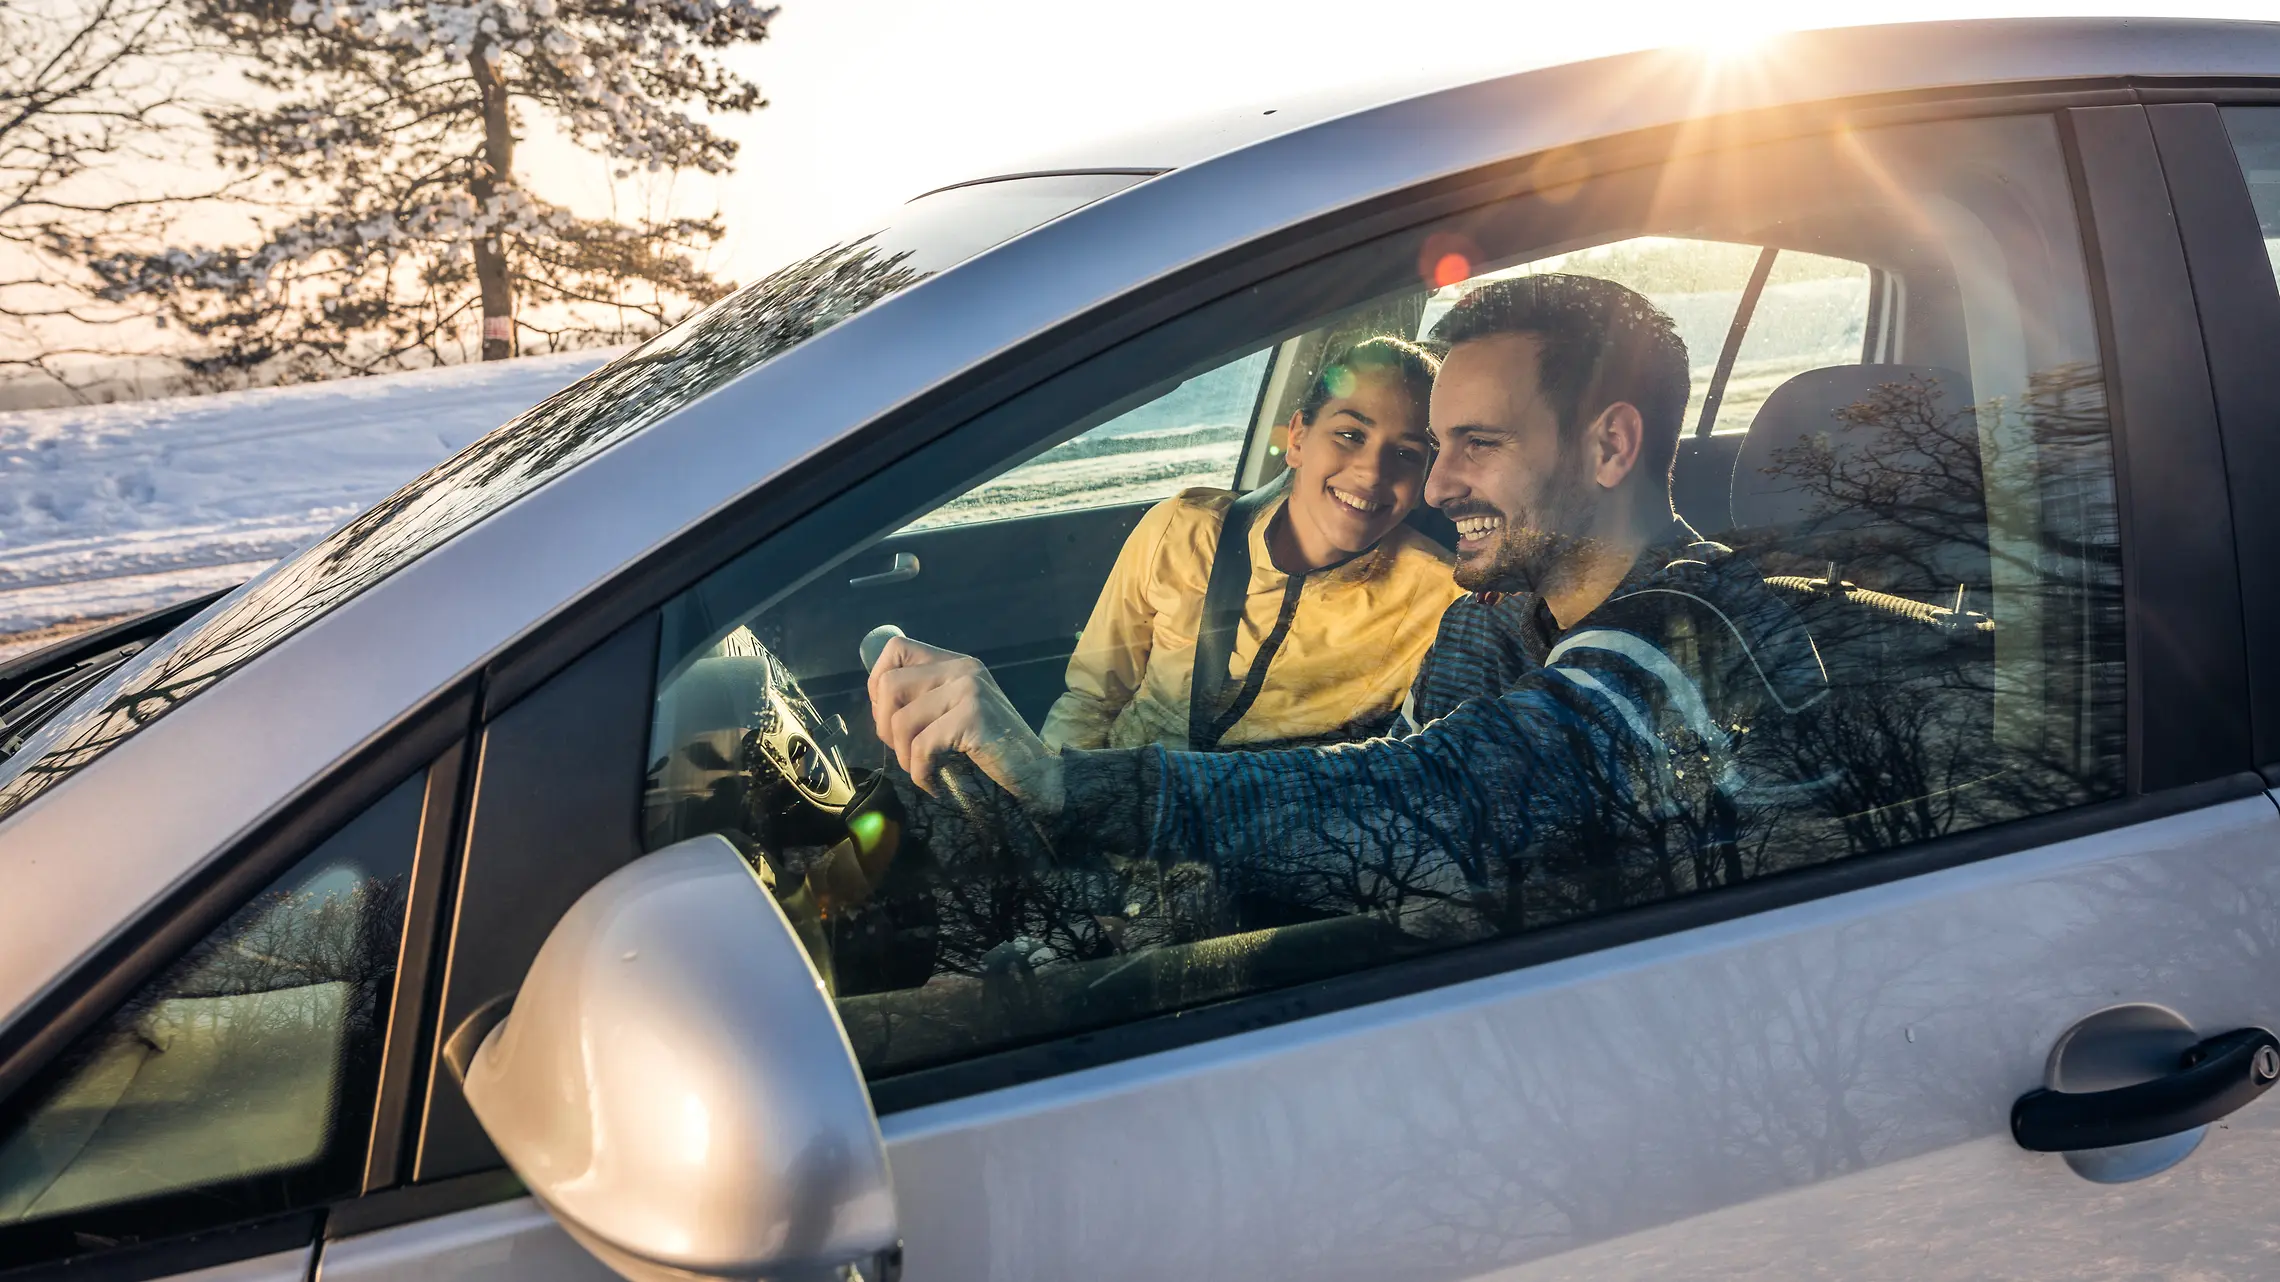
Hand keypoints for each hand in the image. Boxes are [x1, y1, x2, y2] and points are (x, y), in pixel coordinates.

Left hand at [867, 635, 1061, 813]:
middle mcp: (962, 668)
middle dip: (886, 727)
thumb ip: (924, 698)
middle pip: (889, 685)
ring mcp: (969, 690)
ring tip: (921, 770)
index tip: (889, 717)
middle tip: (906, 751)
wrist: (1037, 773)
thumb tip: (878, 706)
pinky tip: (933, 784)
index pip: (896, 649)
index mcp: (955, 662)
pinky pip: (922, 746)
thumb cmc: (993, 749)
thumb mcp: (955, 711)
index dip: (877, 683)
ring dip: (904, 755)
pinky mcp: (973, 718)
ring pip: (901, 720)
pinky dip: (920, 773)